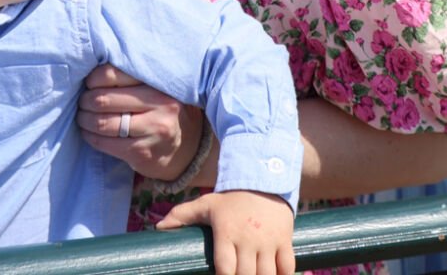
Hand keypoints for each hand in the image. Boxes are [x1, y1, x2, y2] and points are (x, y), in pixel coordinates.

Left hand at [76, 63, 206, 182]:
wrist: (188, 149)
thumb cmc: (163, 111)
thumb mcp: (157, 88)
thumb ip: (133, 77)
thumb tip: (91, 70)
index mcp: (160, 82)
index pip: (115, 73)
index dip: (94, 78)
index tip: (89, 83)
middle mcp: (161, 103)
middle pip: (104, 99)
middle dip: (86, 100)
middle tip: (82, 101)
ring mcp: (153, 129)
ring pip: (102, 122)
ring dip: (85, 119)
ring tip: (82, 117)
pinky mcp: (142, 153)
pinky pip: (105, 143)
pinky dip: (91, 137)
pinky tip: (88, 133)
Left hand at [156, 190, 294, 274]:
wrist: (264, 181)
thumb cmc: (231, 199)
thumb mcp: (206, 204)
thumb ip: (182, 215)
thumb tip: (158, 228)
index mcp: (226, 232)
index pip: (225, 268)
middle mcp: (248, 239)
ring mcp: (268, 241)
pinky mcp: (284, 240)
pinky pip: (287, 267)